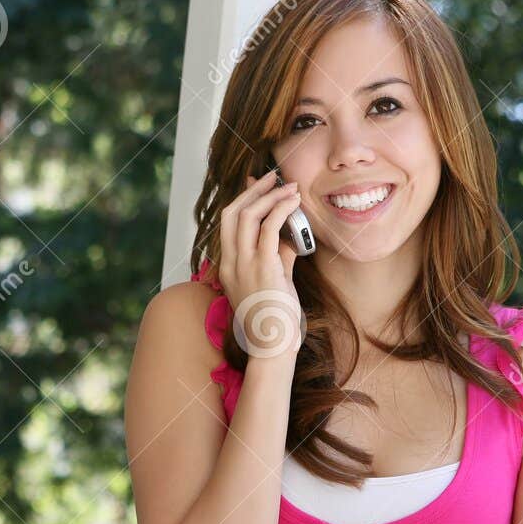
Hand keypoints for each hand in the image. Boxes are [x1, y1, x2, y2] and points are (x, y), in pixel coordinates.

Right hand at [215, 169, 304, 358]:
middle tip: (273, 177)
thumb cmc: (274, 320)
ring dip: (270, 196)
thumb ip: (278, 256)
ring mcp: (244, 265)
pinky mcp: (263, 267)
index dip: (243, 199)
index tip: (259, 186)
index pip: (228, 223)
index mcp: (228, 267)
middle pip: (233, 213)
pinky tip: (294, 202)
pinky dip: (281, 209)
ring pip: (248, 215)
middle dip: (253, 190)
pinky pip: (269, 227)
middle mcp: (231, 263)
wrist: (272, 346)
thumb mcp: (273, 282)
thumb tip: (289, 234)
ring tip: (290, 187)